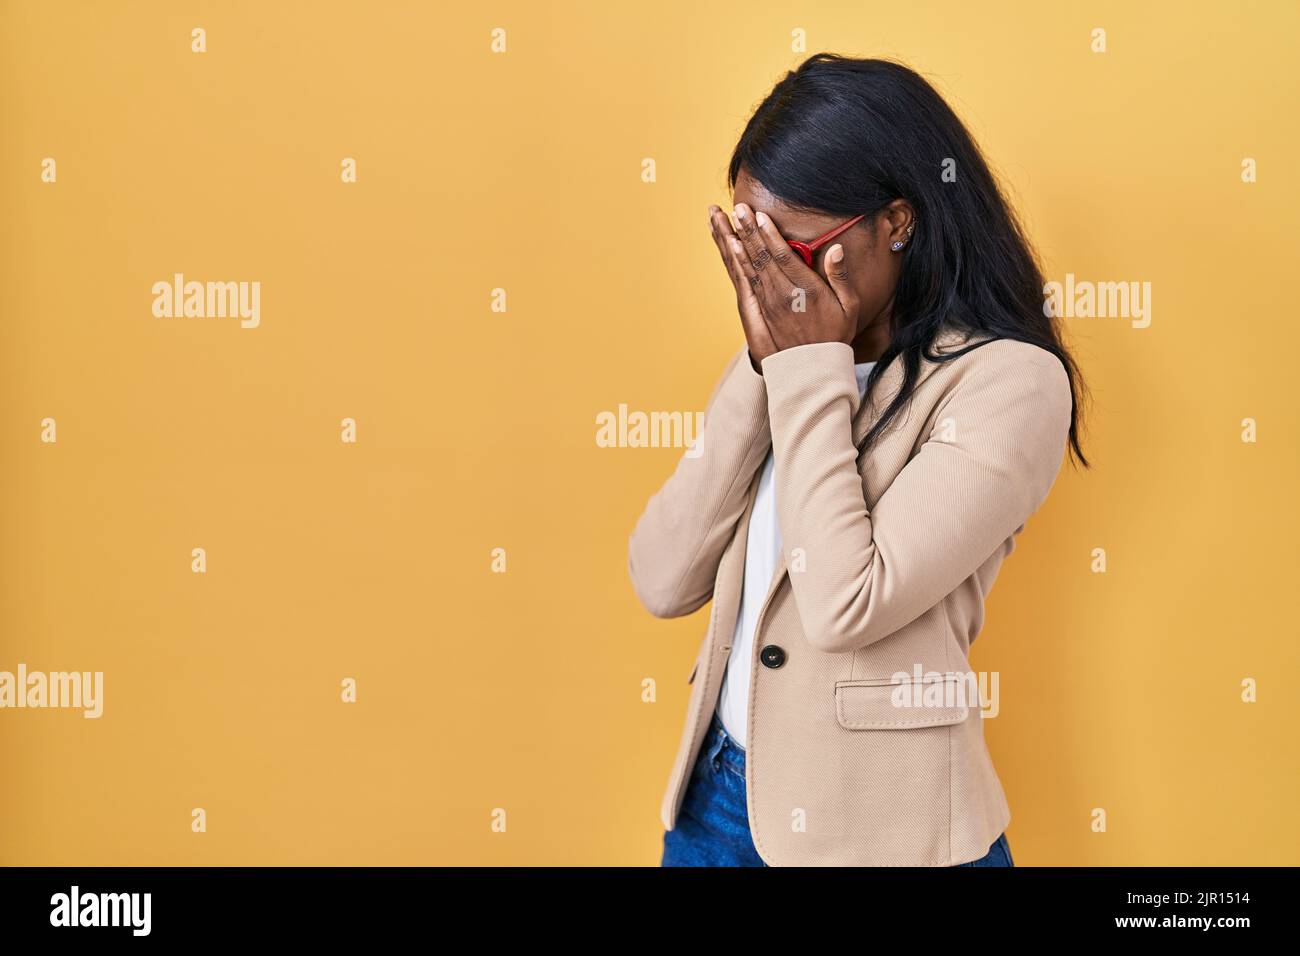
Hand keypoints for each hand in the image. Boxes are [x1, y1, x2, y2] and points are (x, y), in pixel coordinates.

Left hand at [710, 203, 859, 367]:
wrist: (812, 368)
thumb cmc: (834, 335)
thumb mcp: (849, 306)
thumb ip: (840, 276)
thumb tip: (836, 249)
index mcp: (806, 289)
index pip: (783, 256)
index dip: (769, 235)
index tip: (759, 216)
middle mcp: (782, 294)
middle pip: (762, 256)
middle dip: (748, 230)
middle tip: (739, 208)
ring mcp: (767, 302)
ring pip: (748, 266)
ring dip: (735, 241)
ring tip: (724, 220)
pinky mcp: (758, 310)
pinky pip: (744, 281)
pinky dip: (735, 261)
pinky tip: (728, 246)